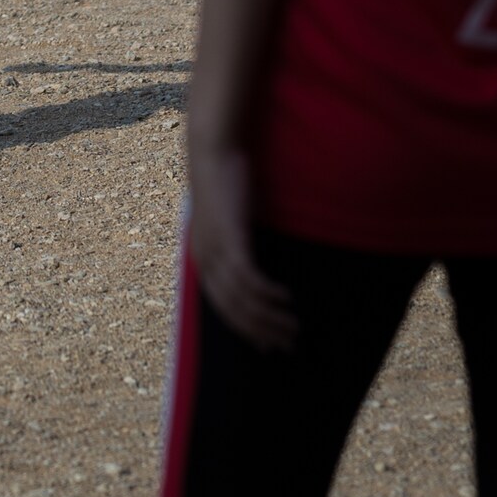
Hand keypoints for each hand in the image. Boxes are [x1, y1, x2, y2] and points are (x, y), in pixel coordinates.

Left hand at [187, 146, 296, 350]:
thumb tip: (255, 251)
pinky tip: (286, 300)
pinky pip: (249, 279)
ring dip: (269, 319)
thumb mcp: (229, 215)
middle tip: (286, 347)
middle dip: (260, 333)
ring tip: (292, 329)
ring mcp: (216, 250)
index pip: (224, 307)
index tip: (267, 346)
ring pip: (242, 300)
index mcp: (204, 257)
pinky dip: (267, 294)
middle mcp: (206, 259)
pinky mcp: (230, 238)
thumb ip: (238, 236)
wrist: (213, 150)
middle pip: (232, 311)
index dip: (246, 329)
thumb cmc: (225, 178)